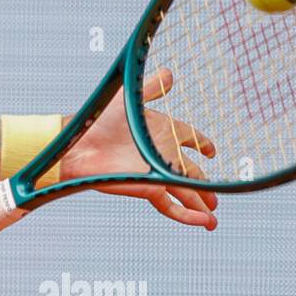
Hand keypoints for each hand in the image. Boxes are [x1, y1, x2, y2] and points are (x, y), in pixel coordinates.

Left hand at [60, 66, 219, 229]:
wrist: (79, 144)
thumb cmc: (98, 120)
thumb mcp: (129, 99)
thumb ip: (150, 88)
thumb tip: (169, 73)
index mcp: (161, 131)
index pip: (188, 139)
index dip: (202, 144)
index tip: (211, 150)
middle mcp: (160, 155)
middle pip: (190, 173)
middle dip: (204, 187)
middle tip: (215, 199)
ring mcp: (155, 173)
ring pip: (184, 193)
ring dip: (200, 206)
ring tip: (213, 221)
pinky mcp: (147, 188)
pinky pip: (171, 205)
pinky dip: (186, 215)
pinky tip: (201, 222)